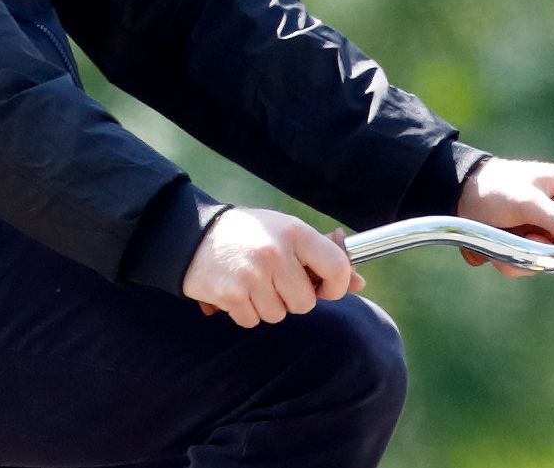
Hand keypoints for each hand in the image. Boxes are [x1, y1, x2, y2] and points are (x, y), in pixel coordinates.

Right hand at [182, 208, 362, 327]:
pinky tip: (237, 290)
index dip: (336, 287)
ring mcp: (252, 274)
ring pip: (278, 315)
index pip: (336, 268)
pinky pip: (252, 321)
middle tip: (275, 280)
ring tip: (252, 283)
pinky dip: (246, 312)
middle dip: (292, 298)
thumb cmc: (250, 235)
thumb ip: (323, 254)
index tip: (325, 288)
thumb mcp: (287, 232)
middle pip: (305, 303)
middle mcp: (276, 252)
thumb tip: (359, 282)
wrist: (194, 235)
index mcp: (295, 233)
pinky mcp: (231, 293)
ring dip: (267, 306)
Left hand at [455, 157, 553, 276]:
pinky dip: (513, 261)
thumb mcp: (527, 200)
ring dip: (527, 254)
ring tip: (511, 233)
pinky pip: (532, 267)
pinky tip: (502, 241)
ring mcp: (551, 233)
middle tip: (530, 233)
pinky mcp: (533, 248)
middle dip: (551, 247)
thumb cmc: (495, 186)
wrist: (460, 196)